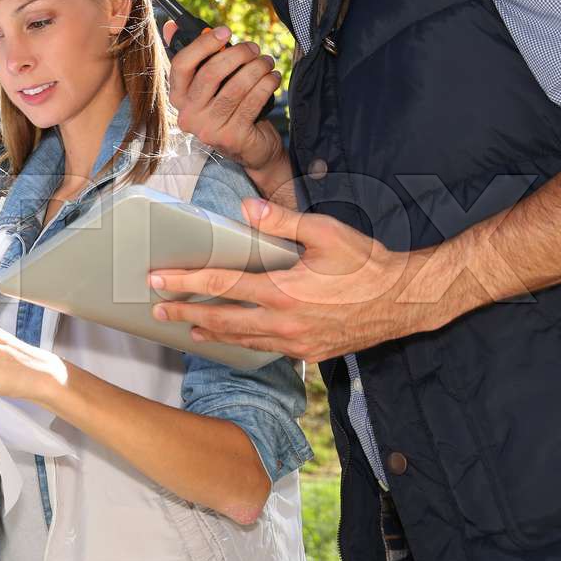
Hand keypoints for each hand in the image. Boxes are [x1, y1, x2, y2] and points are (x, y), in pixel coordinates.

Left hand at [148, 199, 450, 362]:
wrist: (403, 301)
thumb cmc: (366, 263)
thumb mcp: (326, 233)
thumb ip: (282, 221)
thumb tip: (246, 208)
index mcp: (283, 290)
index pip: (221, 284)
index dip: (185, 281)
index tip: (158, 280)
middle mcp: (283, 321)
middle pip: (221, 320)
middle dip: (185, 313)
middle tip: (157, 309)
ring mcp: (296, 342)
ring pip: (241, 340)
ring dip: (210, 333)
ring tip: (187, 329)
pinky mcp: (309, 352)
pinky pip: (265, 350)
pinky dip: (243, 344)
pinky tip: (233, 339)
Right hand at [165, 21, 284, 173]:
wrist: (251, 148)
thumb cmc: (229, 108)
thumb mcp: (211, 84)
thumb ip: (195, 57)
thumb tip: (170, 25)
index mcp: (178, 98)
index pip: (181, 65)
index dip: (203, 44)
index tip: (225, 31)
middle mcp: (188, 116)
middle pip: (211, 73)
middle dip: (238, 54)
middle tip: (254, 48)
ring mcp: (209, 129)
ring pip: (235, 87)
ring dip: (256, 68)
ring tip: (267, 62)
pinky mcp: (232, 137)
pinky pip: (252, 101)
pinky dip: (267, 84)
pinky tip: (273, 77)